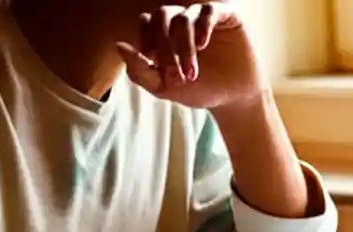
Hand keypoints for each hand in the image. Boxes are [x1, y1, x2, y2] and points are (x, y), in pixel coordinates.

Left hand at [117, 3, 265, 109]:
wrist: (234, 99)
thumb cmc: (199, 91)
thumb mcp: (163, 88)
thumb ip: (139, 70)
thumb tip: (119, 44)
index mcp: (164, 33)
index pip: (146, 23)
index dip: (147, 42)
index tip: (155, 66)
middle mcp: (181, 21)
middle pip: (162, 17)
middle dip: (165, 47)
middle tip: (176, 76)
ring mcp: (202, 17)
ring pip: (183, 18)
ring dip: (183, 46)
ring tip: (192, 72)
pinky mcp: (225, 16)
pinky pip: (208, 10)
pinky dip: (202, 27)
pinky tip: (202, 46)